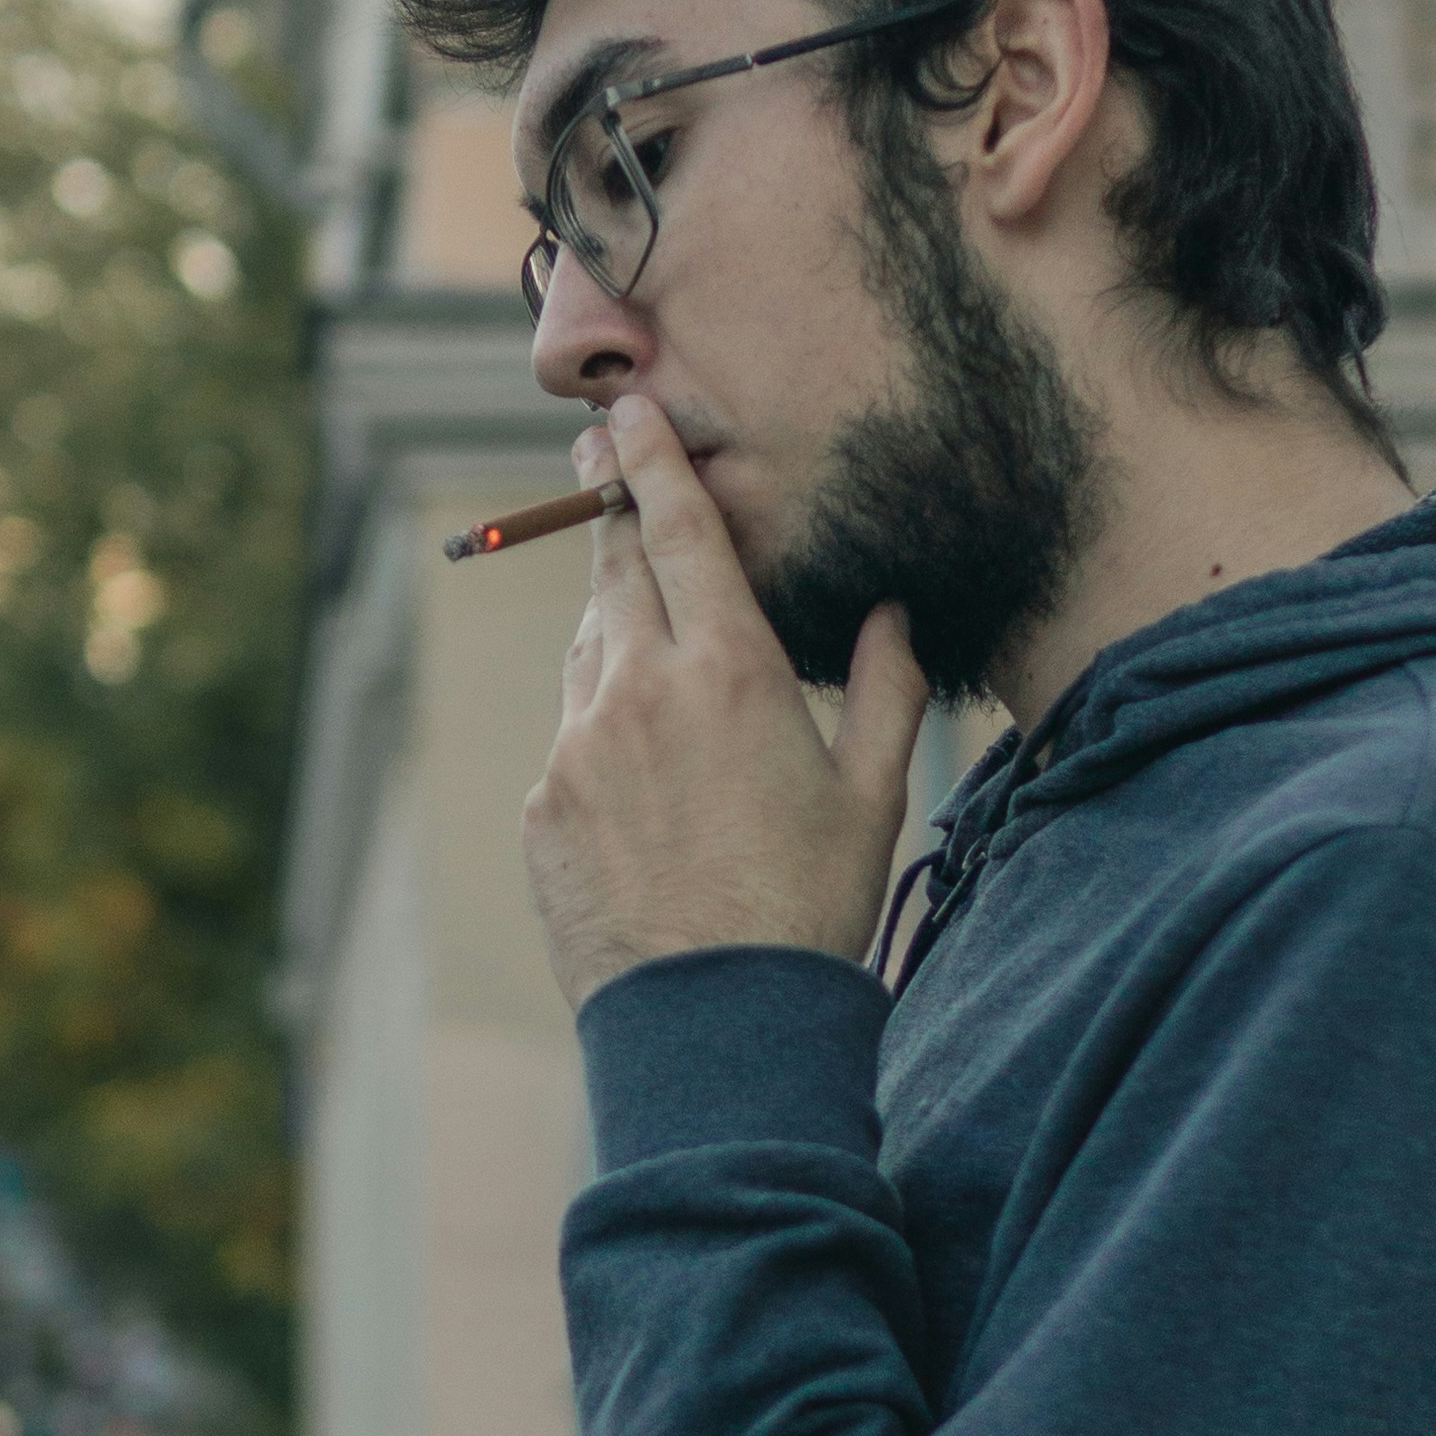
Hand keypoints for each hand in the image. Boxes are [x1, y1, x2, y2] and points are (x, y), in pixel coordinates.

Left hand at [520, 394, 932, 1010]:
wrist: (714, 1021)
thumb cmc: (810, 907)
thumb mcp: (873, 794)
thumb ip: (886, 688)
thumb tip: (891, 612)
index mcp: (730, 672)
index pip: (681, 533)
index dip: (653, 462)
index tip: (627, 414)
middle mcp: (641, 690)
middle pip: (617, 568)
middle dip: (613, 510)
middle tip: (600, 462)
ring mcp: (578, 746)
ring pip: (588, 650)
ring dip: (613, 628)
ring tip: (650, 643)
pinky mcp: (545, 802)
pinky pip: (571, 736)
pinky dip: (601, 728)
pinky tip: (643, 775)